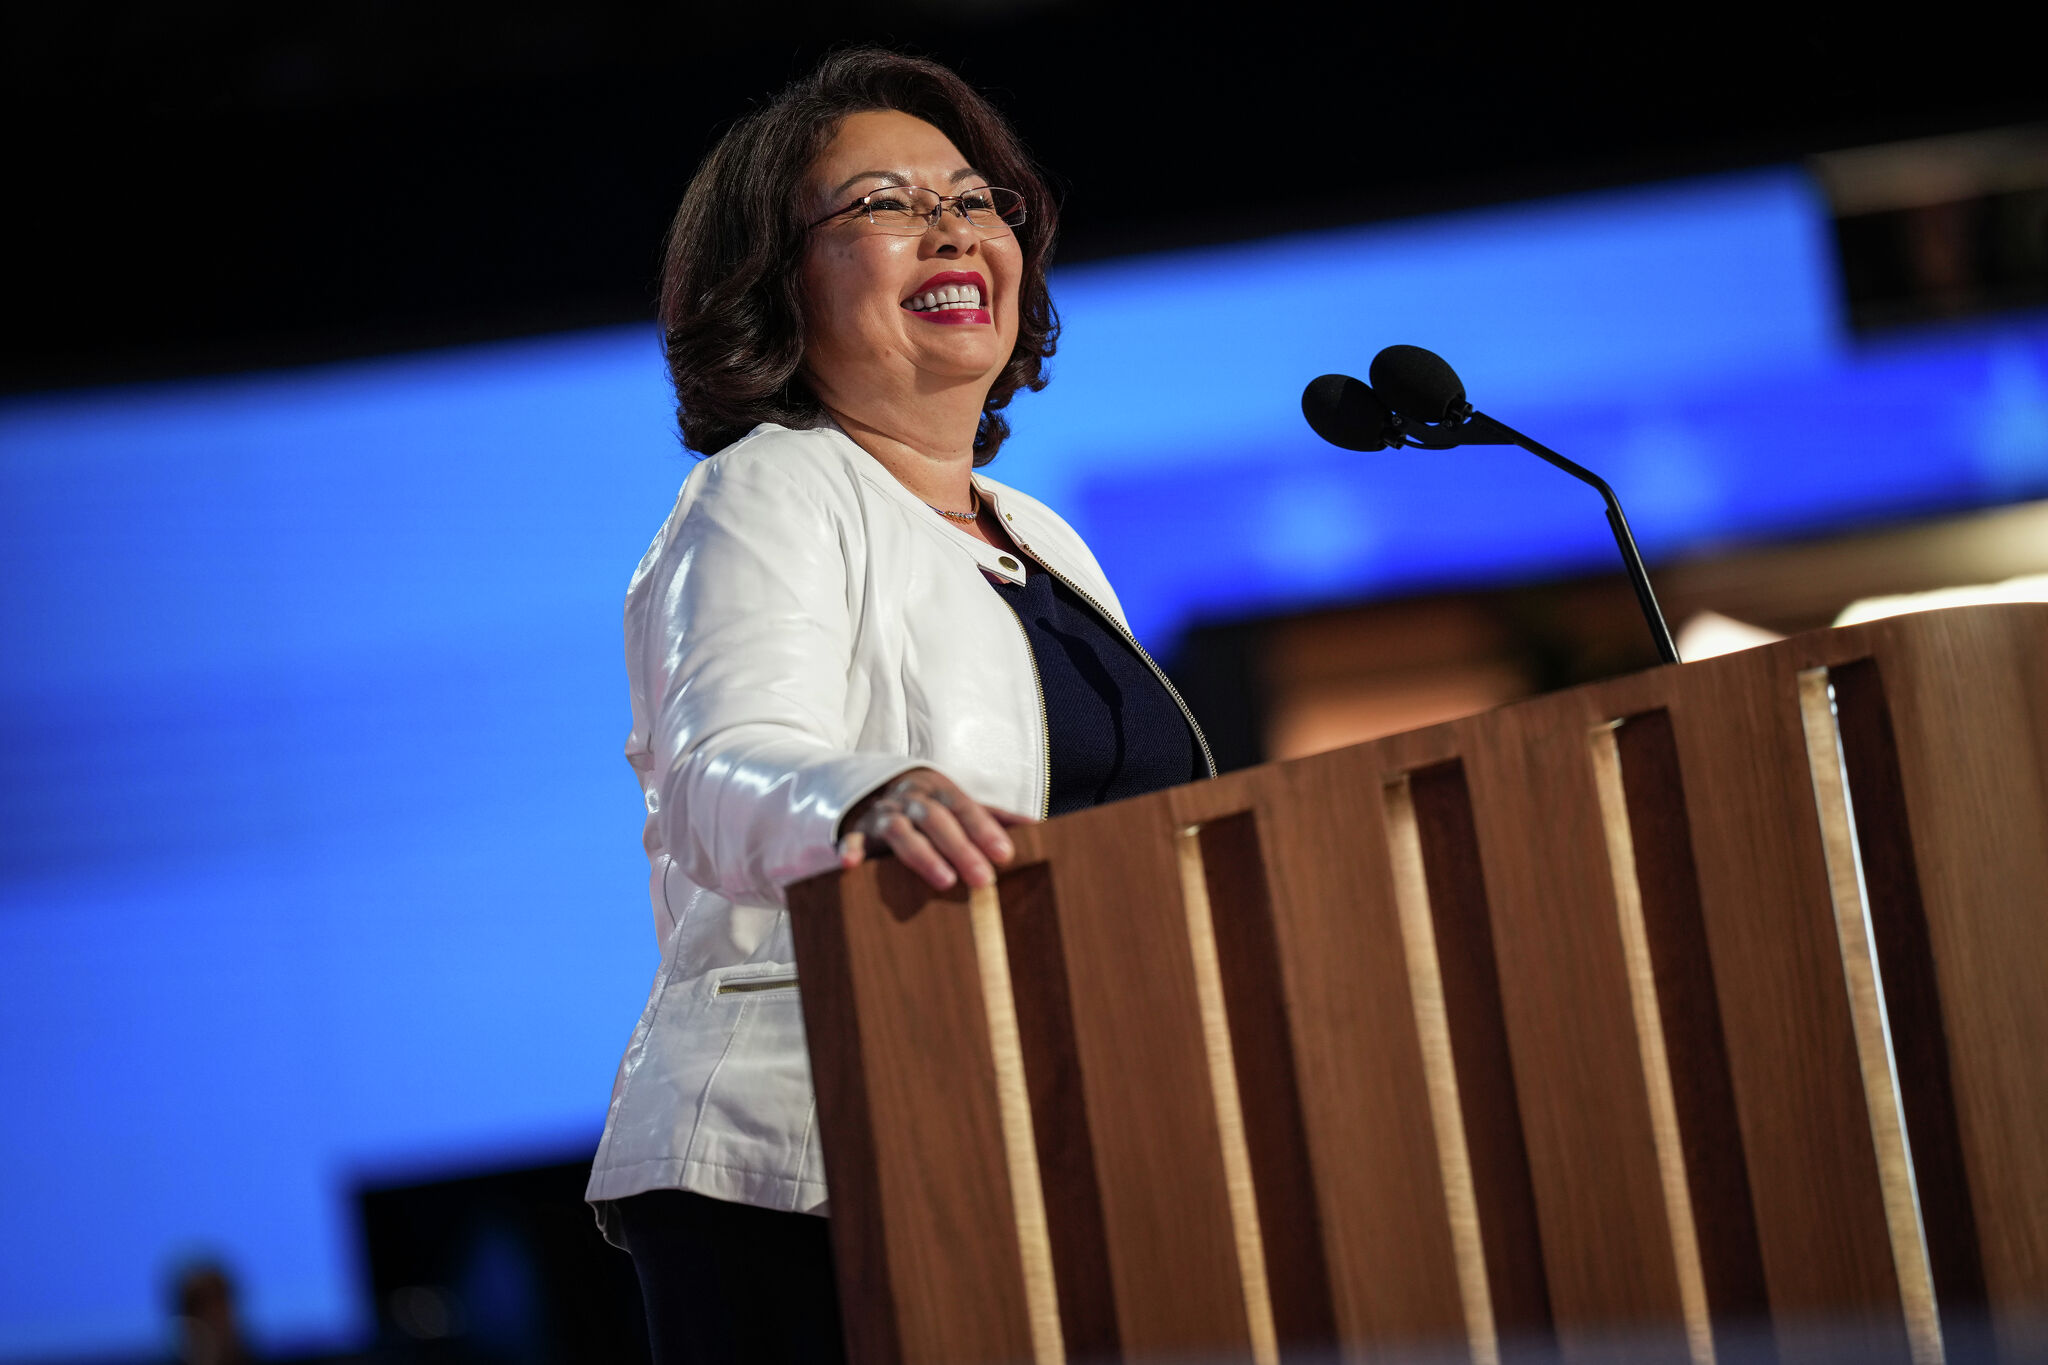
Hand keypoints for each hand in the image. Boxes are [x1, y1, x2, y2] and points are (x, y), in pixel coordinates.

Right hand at [837, 769, 1031, 890]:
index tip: (1006, 854)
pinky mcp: (856, 829)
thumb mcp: (955, 803)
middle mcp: (910, 798)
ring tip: (945, 880)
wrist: (867, 790)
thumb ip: (991, 816)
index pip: (964, 807)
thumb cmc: (924, 805)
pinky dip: (851, 849)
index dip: (985, 829)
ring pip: (901, 830)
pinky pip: (851, 838)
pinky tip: (852, 864)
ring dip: (922, 854)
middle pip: (936, 819)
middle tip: (984, 879)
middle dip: (961, 848)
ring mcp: (882, 813)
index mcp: (937, 789)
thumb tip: (1036, 826)